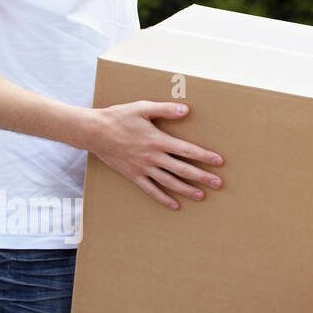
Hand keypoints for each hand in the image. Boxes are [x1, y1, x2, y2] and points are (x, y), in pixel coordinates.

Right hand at [87, 101, 223, 208]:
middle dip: (202, 177)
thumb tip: (186, 109)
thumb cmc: (119, 117)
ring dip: (187, 190)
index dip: (204, 156)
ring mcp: (143, 168)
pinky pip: (150, 190)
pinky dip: (163, 198)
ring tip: (202, 195)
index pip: (187, 150)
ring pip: (169, 182)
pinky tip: (175, 205)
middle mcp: (153, 157)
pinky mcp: (133, 175)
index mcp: (158, 141)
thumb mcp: (142, 108)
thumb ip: (165, 109)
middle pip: (183, 169)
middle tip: (219, 184)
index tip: (219, 162)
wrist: (93, 132)